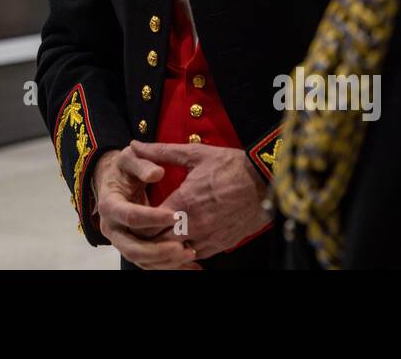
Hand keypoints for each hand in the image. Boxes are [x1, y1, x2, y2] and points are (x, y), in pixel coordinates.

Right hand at [91, 147, 198, 268]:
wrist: (115, 181)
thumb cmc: (124, 169)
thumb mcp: (130, 159)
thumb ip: (142, 163)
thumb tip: (157, 173)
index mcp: (109, 205)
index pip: (130, 217)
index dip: (152, 218)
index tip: (175, 215)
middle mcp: (111, 228)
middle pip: (132, 248)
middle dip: (158, 250)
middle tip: (182, 246)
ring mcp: (121, 241)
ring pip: (141, 261)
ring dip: (165, 262)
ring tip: (190, 254)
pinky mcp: (132, 248)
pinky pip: (149, 264)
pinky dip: (168, 266)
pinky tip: (190, 265)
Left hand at [129, 140, 270, 259]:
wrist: (266, 181)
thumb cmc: (231, 165)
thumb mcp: (195, 153)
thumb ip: (161, 152)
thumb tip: (135, 145)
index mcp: (184, 201)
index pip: (149, 222)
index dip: (138, 221)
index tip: (134, 214)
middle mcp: (194, 224)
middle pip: (160, 241)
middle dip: (149, 236)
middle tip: (143, 228)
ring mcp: (209, 237)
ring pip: (177, 252)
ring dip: (167, 246)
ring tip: (160, 236)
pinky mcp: (222, 244)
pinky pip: (197, 255)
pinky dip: (186, 251)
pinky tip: (182, 242)